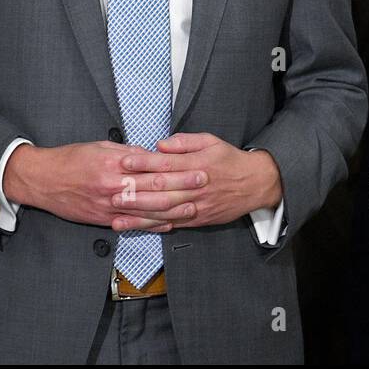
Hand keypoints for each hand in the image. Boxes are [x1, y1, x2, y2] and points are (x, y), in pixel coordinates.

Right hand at [3, 141, 182, 232]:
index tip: (196, 164)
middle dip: (182, 187)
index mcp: (114, 164)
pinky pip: (132, 224)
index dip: (177, 167)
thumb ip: (126, 152)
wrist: (43, 180)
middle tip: (204, 183)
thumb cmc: (70, 159)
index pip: (152, 166)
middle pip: (155, 188)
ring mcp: (109, 206)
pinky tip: (168, 224)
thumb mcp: (99, 147)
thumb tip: (151, 154)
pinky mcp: (103, 219)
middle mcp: (113, 186)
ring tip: (193, 207)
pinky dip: (151, 226)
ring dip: (173, 210)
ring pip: (146, 210)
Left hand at [114, 132, 282, 227]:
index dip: (143, 163)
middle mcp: (195, 186)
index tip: (124, 161)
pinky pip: (174, 224)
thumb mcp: (210, 141)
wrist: (256, 184)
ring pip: (164, 212)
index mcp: (196, 164)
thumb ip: (184, 142)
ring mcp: (197, 205)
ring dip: (139, 214)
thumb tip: (160, 144)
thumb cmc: (230, 159)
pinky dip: (155, 227)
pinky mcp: (198, 219)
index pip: (165, 164)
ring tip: (117, 215)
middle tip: (112, 193)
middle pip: (161, 190)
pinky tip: (139, 227)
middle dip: (135, 192)